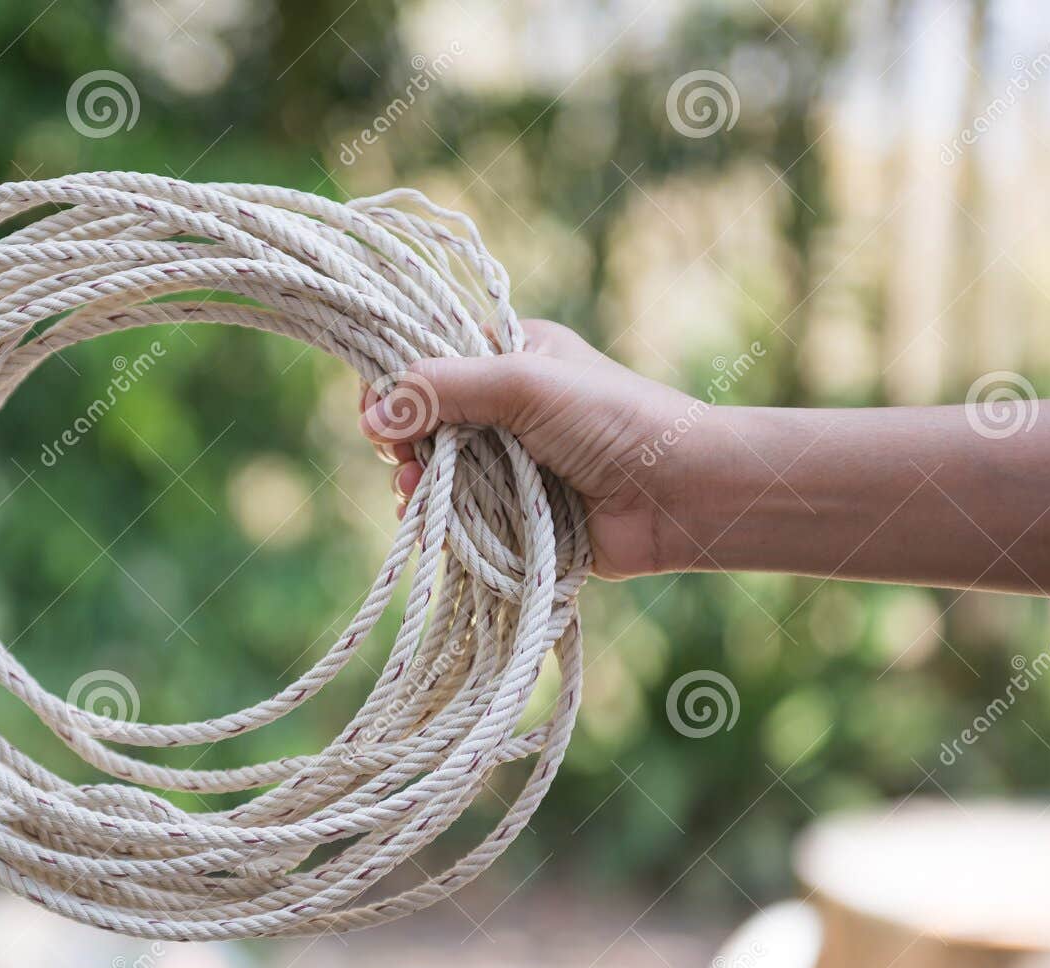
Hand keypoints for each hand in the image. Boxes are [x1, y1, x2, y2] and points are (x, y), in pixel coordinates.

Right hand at [358, 320, 697, 579]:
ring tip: (412, 497)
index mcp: (510, 356)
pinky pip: (460, 520)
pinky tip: (427, 528)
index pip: (429, 362)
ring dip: (416, 487)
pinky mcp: (516, 517)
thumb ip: (443, 390)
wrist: (680, 496)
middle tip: (400, 462)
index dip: (396, 387)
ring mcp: (509, 465)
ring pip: (437, 475)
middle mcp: (506, 408)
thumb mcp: (523, 384)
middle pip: (424, 424)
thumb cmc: (613, 420)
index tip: (378, 417)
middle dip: (403, 445)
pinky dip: (439, 525)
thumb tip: (368, 416)